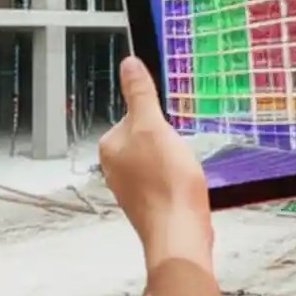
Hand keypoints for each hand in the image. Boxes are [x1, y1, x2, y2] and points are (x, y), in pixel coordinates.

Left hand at [99, 56, 214, 272]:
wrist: (179, 231)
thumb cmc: (166, 182)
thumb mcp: (154, 126)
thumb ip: (140, 95)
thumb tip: (128, 64)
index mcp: (110, 146)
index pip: (135, 115)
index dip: (157, 120)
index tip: (169, 131)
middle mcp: (114, 168)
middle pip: (147, 137)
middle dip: (168, 142)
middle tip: (178, 154)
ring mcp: (130, 188)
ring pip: (157, 159)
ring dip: (174, 162)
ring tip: (182, 172)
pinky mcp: (148, 204)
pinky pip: (164, 180)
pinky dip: (176, 180)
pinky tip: (184, 186)